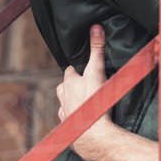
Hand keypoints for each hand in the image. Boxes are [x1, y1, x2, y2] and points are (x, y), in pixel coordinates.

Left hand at [56, 24, 115, 160]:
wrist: (94, 134)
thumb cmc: (95, 102)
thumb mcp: (97, 71)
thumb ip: (97, 49)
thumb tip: (95, 27)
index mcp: (69, 83)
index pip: (70, 71)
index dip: (78, 70)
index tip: (85, 70)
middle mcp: (63, 98)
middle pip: (64, 87)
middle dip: (72, 85)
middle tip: (86, 85)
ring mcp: (65, 113)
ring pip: (65, 104)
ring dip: (72, 102)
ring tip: (83, 103)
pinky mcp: (69, 128)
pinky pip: (68, 120)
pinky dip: (73, 118)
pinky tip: (81, 119)